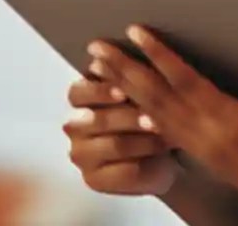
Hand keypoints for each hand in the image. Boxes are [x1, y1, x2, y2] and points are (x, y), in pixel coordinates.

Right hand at [64, 74, 181, 196]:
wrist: (162, 154)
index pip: (78, 93)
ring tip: (163, 131)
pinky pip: (122, 170)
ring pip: (112, 144)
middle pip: (96, 120)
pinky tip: (161, 151)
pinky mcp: (94, 180)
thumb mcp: (138, 93)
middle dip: (127, 117)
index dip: (100, 91)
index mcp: (80, 101)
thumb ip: (124, 79)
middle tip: (153, 118)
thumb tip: (113, 58)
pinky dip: (145, 158)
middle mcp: (75, 127)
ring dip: (141, 138)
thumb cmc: (148, 114)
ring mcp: (82, 156)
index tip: (123, 92)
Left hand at [86, 26, 237, 225]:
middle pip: (159, 99)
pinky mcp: (211, 158)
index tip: (138, 33)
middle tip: (97, 48)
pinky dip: (145, 115)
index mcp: (233, 128)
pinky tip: (133, 108)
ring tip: (100, 71)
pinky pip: (168, 133)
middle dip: (126, 70)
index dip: (162, 57)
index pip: (188, 85)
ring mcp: (208, 151)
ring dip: (127, 90)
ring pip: (157, 115)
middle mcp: (212, 139)